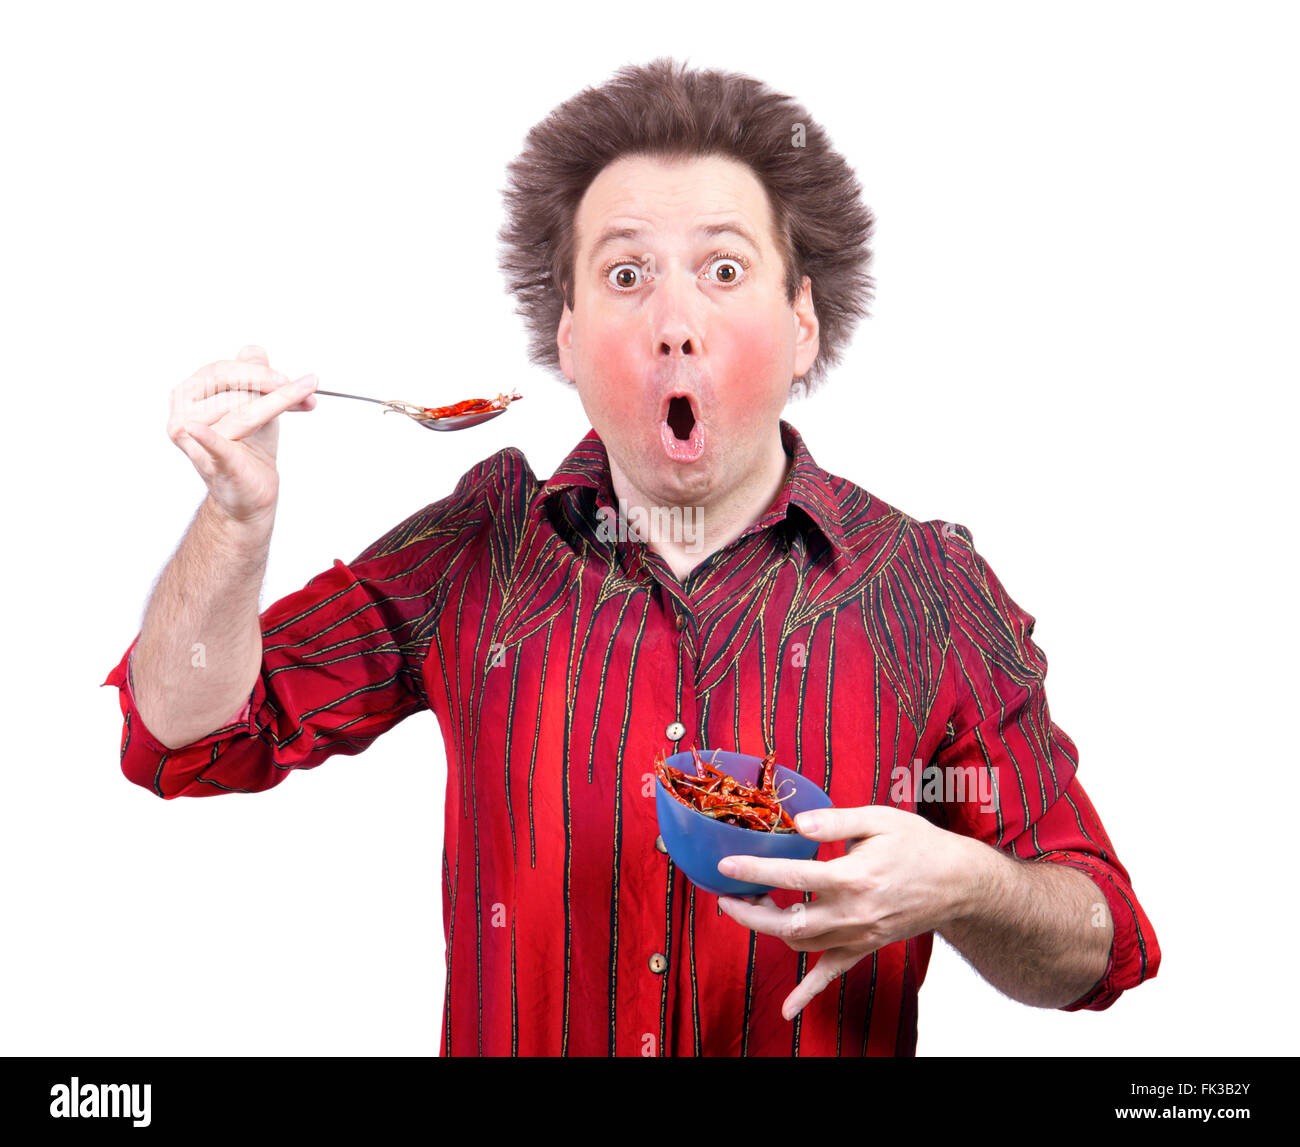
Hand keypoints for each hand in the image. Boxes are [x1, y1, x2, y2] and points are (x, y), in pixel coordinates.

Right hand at [167, 345, 317, 525]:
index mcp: (188, 394)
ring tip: (300, 404)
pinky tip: (198, 430)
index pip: (222, 371)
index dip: (259, 372)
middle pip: (232, 388)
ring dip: (277, 405)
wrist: (251, 488)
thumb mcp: (255, 402)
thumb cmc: (249, 444)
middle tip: (304, 387)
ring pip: (243, 412)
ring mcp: (192, 441)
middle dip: (273, 387)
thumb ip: (253, 375)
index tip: (291, 378)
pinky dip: (208, 439)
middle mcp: (183, 414)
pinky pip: (212, 446)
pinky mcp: (210, 463)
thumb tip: (256, 352)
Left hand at [715, 804, 986, 1020]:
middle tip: (723, 896)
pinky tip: (787, 1010)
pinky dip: (807, 993)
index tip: (725, 865)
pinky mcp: (865, 947)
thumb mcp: (880, 818)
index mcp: (854, 876)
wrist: (960, 882)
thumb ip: (836, 820)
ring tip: (750, 907)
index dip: (754, 872)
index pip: (792, 877)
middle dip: (748, 912)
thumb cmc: (919, 844)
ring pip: (801, 945)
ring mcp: (859, 935)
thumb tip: (797, 823)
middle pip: (788, 922)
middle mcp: (853, 912)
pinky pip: (832, 975)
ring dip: (769, 931)